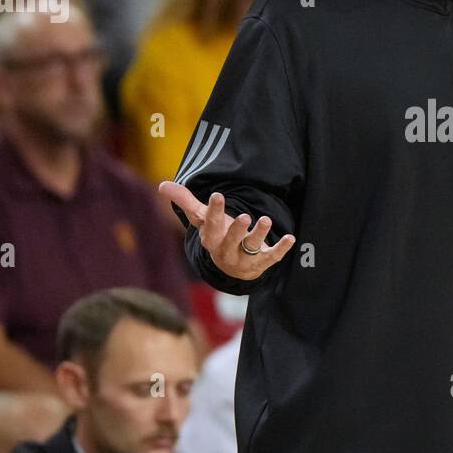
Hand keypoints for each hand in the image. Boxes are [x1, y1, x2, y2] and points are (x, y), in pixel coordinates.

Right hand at [159, 181, 295, 282]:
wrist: (233, 268)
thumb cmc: (218, 236)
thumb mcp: (203, 219)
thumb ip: (186, 201)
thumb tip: (162, 185)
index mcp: (211, 238)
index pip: (211, 224)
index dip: (214, 211)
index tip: (217, 195)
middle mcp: (226, 251)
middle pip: (230, 241)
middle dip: (237, 230)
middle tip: (245, 216)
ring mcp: (244, 259)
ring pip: (251, 248)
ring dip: (259, 235)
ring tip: (266, 220)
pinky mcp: (261, 263)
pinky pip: (271, 257)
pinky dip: (281, 248)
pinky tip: (290, 238)